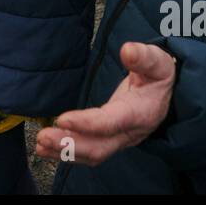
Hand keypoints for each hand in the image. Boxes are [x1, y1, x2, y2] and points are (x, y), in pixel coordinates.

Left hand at [34, 42, 175, 166]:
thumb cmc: (159, 76)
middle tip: (44, 136)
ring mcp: (119, 140)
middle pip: (99, 147)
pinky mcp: (109, 141)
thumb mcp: (158, 62)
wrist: (165, 95)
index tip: (63, 118)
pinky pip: (88, 153)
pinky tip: (46, 148)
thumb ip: (144, 56)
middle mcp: (130, 133)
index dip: (88, 123)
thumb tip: (128, 50)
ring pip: (92, 153)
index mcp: (141, 113)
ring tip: (40, 143)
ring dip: (65, 151)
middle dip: (70, 144)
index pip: (112, 122)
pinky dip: (66, 152)